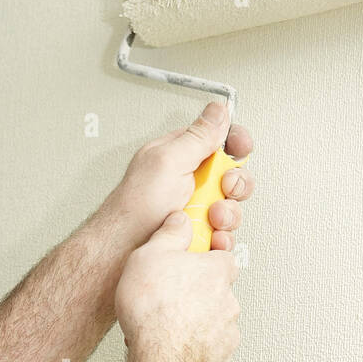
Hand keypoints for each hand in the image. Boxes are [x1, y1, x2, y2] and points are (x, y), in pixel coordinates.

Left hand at [104, 100, 253, 249]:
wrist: (122, 251)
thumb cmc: (134, 209)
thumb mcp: (168, 161)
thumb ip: (197, 136)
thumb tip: (218, 110)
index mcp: (181, 155)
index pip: (219, 139)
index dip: (235, 141)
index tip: (239, 147)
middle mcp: (191, 181)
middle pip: (233, 174)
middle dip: (234, 183)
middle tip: (222, 187)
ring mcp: (197, 209)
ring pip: (232, 207)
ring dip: (227, 214)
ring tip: (209, 218)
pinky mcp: (200, 234)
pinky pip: (225, 234)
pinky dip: (221, 238)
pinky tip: (209, 237)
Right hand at [115, 209, 240, 361]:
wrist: (160, 360)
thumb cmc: (155, 310)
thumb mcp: (152, 254)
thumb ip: (171, 233)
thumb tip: (180, 219)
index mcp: (218, 272)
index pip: (222, 257)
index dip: (204, 260)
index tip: (188, 264)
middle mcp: (229, 302)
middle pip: (217, 292)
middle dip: (197, 295)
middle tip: (170, 299)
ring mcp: (227, 334)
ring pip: (213, 323)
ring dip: (195, 324)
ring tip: (166, 326)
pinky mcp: (220, 361)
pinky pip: (208, 351)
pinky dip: (193, 349)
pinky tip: (172, 347)